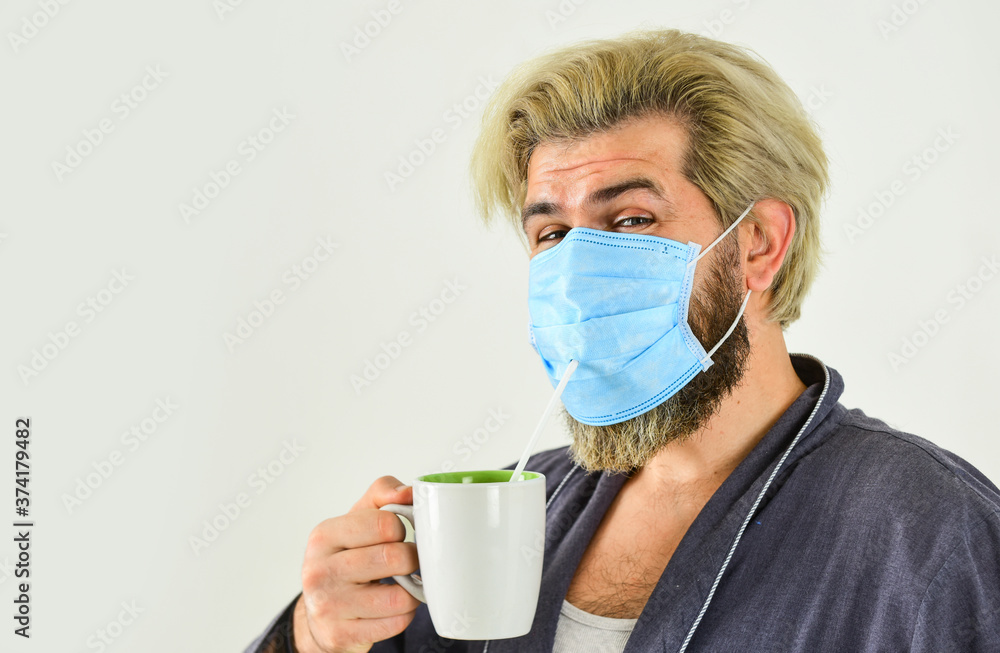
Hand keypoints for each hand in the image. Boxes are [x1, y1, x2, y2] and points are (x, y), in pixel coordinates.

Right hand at [293, 476, 420, 652]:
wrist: (320, 611)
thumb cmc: (347, 558)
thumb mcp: (357, 519)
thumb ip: (383, 494)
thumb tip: (409, 492)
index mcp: (324, 536)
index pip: (383, 523)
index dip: (402, 528)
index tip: (398, 535)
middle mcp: (320, 570)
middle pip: (393, 557)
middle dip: (412, 559)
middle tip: (409, 561)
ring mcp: (328, 606)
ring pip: (399, 597)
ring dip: (412, 591)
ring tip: (402, 585)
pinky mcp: (340, 635)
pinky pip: (395, 623)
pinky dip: (404, 615)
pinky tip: (392, 607)